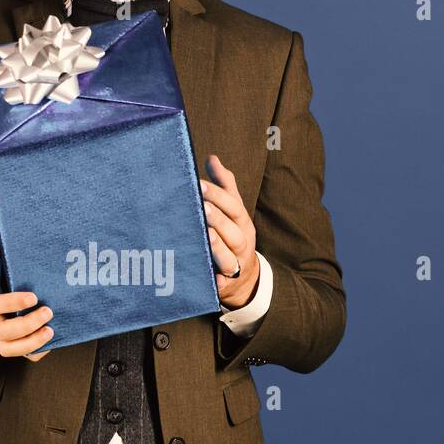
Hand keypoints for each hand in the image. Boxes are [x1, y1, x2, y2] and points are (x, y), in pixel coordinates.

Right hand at [0, 229, 53, 361]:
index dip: (13, 303)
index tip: (33, 296)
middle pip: (4, 332)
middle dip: (27, 325)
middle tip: (48, 312)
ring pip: (9, 348)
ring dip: (31, 343)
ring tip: (51, 331)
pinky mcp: (10, 339)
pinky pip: (20, 353)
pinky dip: (35, 352)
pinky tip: (51, 341)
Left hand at [201, 154, 259, 308]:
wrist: (246, 279)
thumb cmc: (233, 235)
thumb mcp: (233, 210)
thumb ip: (223, 185)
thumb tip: (211, 158)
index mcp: (241, 222)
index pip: (233, 206)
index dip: (216, 195)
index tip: (197, 184)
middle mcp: (241, 243)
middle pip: (232, 231)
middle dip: (217, 219)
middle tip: (201, 207)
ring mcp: (235, 265)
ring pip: (228, 257)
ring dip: (217, 247)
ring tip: (206, 235)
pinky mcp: (225, 285)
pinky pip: (221, 285)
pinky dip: (217, 282)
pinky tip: (209, 278)